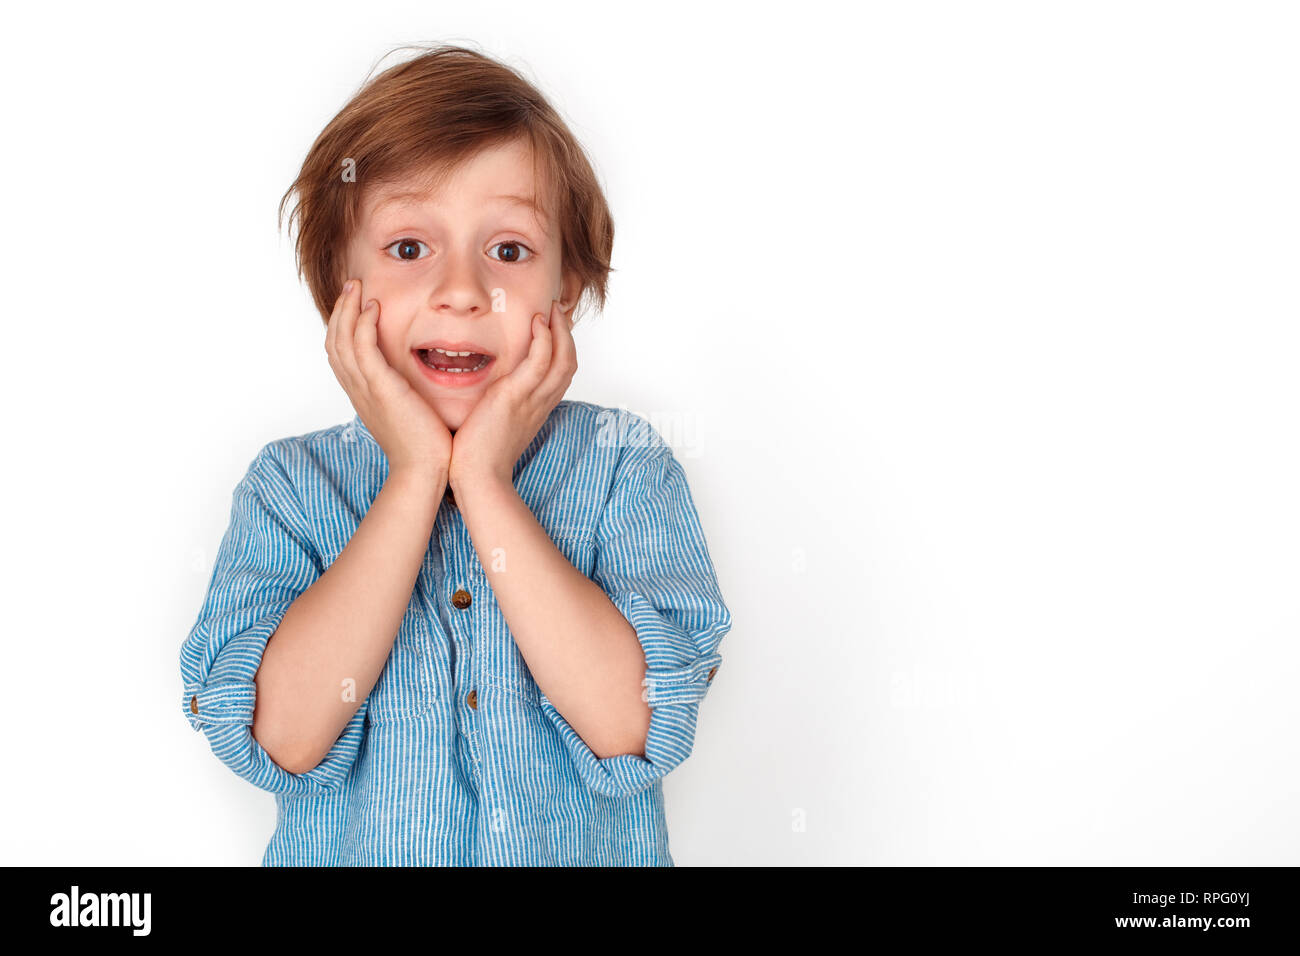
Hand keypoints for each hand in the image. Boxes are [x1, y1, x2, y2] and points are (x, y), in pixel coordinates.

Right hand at [325, 278, 452, 479]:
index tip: (355, 303)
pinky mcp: (382, 389)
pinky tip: (373, 308)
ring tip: (357, 287)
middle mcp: (358, 390)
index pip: (340, 353)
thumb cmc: (424, 445)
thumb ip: (402, 392)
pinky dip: (363, 325)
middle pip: (334, 341)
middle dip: (340, 310)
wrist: (425, 470)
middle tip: (351, 286)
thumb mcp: (407, 412)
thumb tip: (411, 381)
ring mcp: (367, 389)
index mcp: (362, 394)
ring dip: (348, 309)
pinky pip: (363, 349)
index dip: (342, 325)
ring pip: (343, 341)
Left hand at [449, 299, 576, 489]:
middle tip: (558, 310)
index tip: (554, 327)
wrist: (478, 478)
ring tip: (551, 309)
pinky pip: (540, 361)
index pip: (561, 373)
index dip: (562, 348)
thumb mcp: (496, 424)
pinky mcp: (516, 396)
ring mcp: (532, 399)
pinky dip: (543, 339)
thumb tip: (488, 394)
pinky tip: (536, 321)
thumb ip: (499, 405)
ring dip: (560, 330)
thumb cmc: (479, 456)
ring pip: (563, 358)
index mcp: (537, 409)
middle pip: (570, 362)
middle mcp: (541, 403)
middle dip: (567, 333)